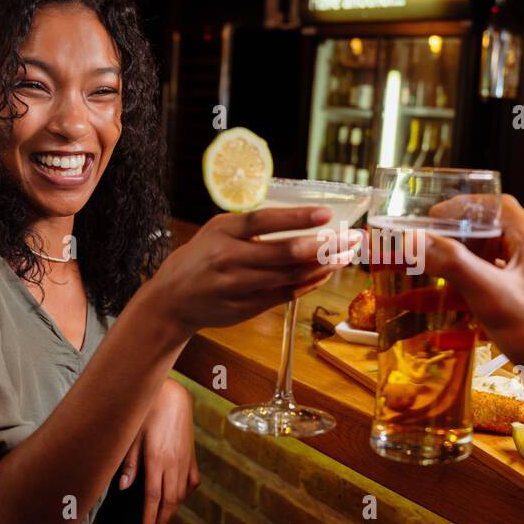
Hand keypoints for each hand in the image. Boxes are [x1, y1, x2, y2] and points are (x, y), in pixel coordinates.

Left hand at [117, 379, 197, 523]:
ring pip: (181, 493)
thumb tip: (124, 487)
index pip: (154, 497)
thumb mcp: (133, 434)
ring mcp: (185, 460)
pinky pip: (191, 479)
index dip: (150, 517)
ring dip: (172, 510)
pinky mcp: (191, 454)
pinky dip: (186, 492)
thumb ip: (129, 462)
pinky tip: (180, 497)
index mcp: (158, 460)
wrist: (173, 394)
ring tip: (164, 521)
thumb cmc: (149, 410)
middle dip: (162, 520)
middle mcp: (174, 463)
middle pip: (169, 500)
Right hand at [147, 207, 358, 337]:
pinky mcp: (245, 308)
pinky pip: (285, 295)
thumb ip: (252, 226)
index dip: (296, 218)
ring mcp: (237, 286)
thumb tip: (300, 221)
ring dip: (322, 266)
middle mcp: (229, 259)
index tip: (326, 215)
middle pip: (284, 253)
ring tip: (345, 256)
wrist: (172, 300)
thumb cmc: (201, 258)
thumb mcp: (218, 231)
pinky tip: (326, 273)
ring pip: (289, 276)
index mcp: (223, 232)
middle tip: (351, 238)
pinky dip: (309, 284)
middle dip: (323, 245)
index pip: (264, 221)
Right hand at [421, 194, 523, 409]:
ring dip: (443, 290)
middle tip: (408, 257)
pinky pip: (483, 312)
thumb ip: (454, 265)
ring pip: (477, 282)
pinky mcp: (521, 323)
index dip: (463, 208)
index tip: (430, 217)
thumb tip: (415, 239)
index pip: (497, 209)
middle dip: (443, 252)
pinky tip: (433, 336)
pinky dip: (458, 321)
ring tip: (404, 299)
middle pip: (481, 245)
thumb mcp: (494, 296)